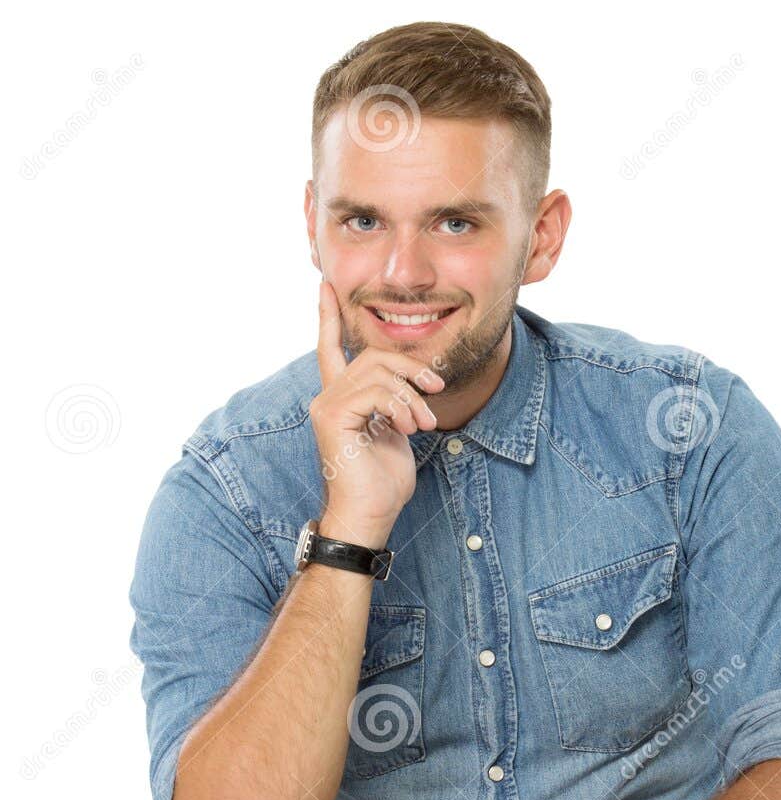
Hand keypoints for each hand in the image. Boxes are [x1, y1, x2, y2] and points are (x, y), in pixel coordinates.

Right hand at [311, 278, 446, 540]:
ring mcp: (326, 405)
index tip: (326, 286)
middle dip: (411, 368)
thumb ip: (396, 402)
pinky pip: (375, 392)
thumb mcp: (397, 431)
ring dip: (411, 394)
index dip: (328, 316)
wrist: (370, 514)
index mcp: (341, 398)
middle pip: (372, 355)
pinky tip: (411, 428)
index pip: (331, 347)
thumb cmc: (383, 482)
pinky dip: (401, 406)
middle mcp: (327, 397)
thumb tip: (415, 382)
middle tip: (435, 390)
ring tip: (425, 422)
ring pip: (377, 371)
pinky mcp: (332, 416)